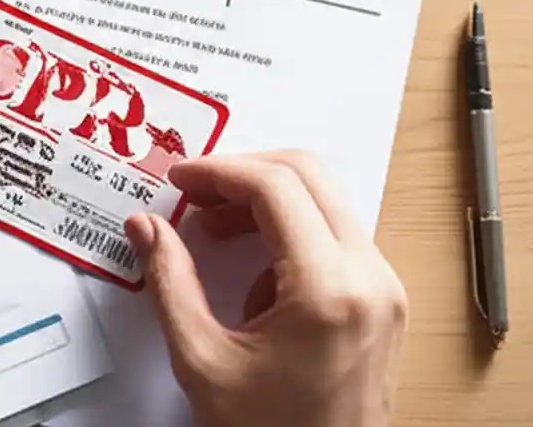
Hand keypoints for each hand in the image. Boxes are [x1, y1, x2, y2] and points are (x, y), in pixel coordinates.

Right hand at [125, 151, 407, 426]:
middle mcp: (371, 280)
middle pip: (309, 177)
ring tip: (214, 228)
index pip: (276, 188)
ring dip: (267, 200)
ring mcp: (384, 290)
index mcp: (329, 291)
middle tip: (196, 191)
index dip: (219, 171)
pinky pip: (337, 236)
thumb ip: (170, 282)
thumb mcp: (203, 360)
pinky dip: (290, 230)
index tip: (182, 180)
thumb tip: (148, 229)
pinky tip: (251, 268)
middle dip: (244, 173)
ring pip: (326, 200)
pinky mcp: (383, 302)